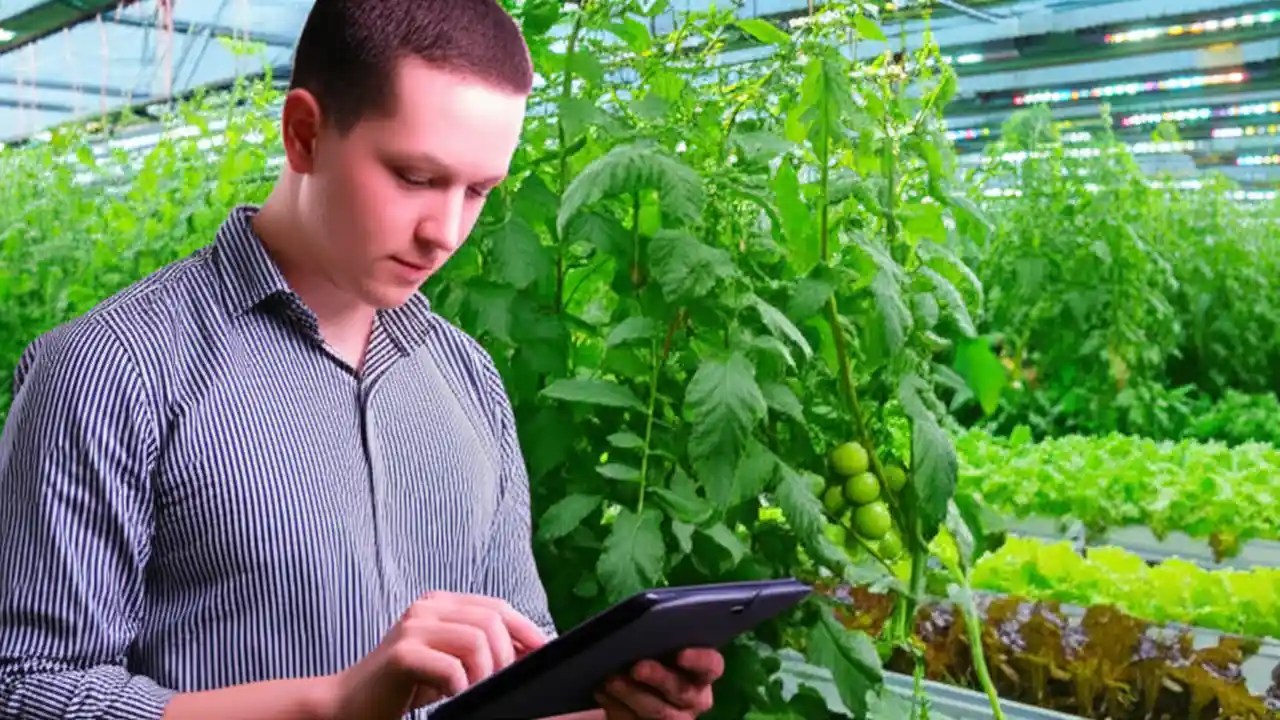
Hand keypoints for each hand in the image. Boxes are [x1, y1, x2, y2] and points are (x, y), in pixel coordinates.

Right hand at [324, 591, 548, 719]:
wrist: (347, 704)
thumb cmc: (404, 686)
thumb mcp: (450, 661)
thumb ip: (482, 648)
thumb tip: (529, 648)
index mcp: (441, 603)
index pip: (498, 607)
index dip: (526, 630)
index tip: (543, 653)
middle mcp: (428, 607)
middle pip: (492, 621)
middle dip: (505, 658)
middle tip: (495, 684)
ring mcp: (413, 627)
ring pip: (476, 641)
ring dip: (484, 674)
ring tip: (472, 691)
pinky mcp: (401, 654)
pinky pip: (451, 668)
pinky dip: (460, 687)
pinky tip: (451, 696)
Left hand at [593, 648, 723, 718]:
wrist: (630, 687)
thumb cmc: (647, 654)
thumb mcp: (655, 643)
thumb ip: (658, 635)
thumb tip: (646, 624)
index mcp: (702, 672)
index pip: (711, 665)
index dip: (699, 660)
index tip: (681, 654)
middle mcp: (694, 698)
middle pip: (682, 691)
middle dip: (659, 678)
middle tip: (637, 667)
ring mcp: (675, 718)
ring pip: (660, 714)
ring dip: (633, 695)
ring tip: (611, 680)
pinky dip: (616, 708)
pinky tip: (602, 692)